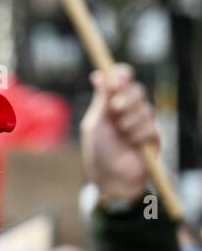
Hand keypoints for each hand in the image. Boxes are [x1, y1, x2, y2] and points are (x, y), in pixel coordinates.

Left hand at [79, 63, 157, 204]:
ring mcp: (142, 122)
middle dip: (126, 97)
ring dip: (130, 120)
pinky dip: (138, 134)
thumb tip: (99, 74)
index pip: (121, 81)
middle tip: (115, 108)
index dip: (121, 75)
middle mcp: (128, 110)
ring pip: (145, 108)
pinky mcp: (154, 136)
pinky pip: (151, 126)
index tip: (117, 78)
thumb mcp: (96, 123)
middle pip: (137, 90)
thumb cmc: (98, 150)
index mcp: (111, 103)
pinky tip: (131, 143)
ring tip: (121, 133)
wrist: (111, 175)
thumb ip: (101, 100)